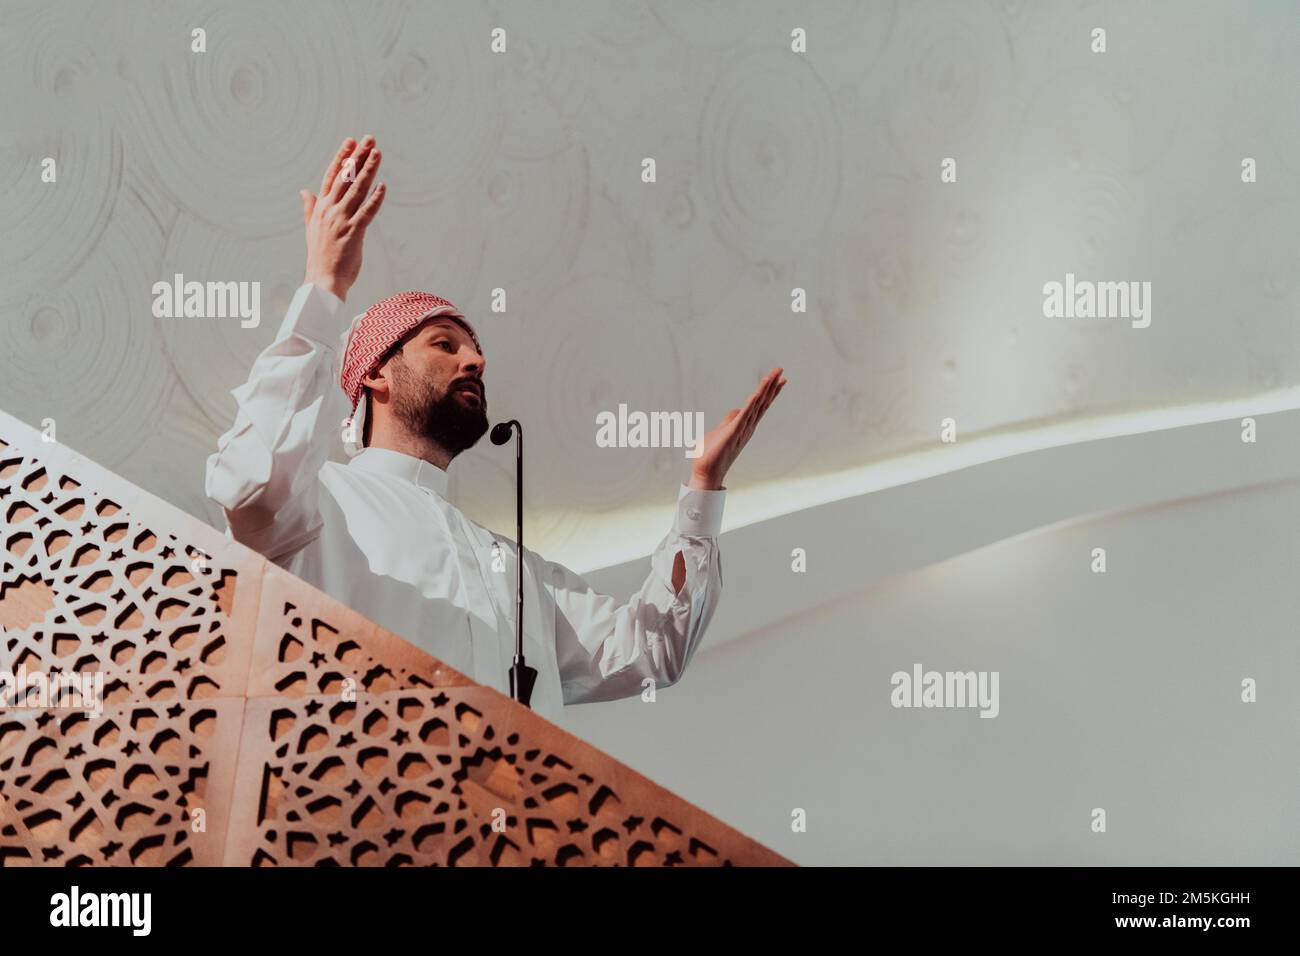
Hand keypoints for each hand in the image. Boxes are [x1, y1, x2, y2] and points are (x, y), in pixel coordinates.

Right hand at [300, 135, 386, 301]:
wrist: (322, 280)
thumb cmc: (320, 255)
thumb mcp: (312, 227)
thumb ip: (310, 207)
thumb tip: (304, 190)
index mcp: (321, 207)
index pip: (331, 176)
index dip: (341, 157)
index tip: (350, 141)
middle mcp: (330, 210)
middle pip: (345, 178)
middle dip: (358, 157)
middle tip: (369, 139)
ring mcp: (341, 221)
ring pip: (357, 190)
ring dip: (368, 170)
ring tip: (377, 153)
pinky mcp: (353, 233)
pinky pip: (366, 213)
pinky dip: (375, 199)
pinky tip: (383, 186)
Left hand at [687, 368, 785, 490]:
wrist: (705, 473)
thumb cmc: (711, 455)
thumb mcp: (721, 431)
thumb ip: (729, 421)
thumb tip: (737, 410)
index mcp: (744, 426)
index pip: (760, 405)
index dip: (770, 392)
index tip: (780, 379)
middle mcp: (747, 427)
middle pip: (762, 403)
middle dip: (771, 386)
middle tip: (781, 371)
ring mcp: (741, 430)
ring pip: (756, 407)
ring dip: (764, 390)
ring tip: (773, 376)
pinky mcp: (732, 433)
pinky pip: (743, 416)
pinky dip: (750, 405)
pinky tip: (756, 394)